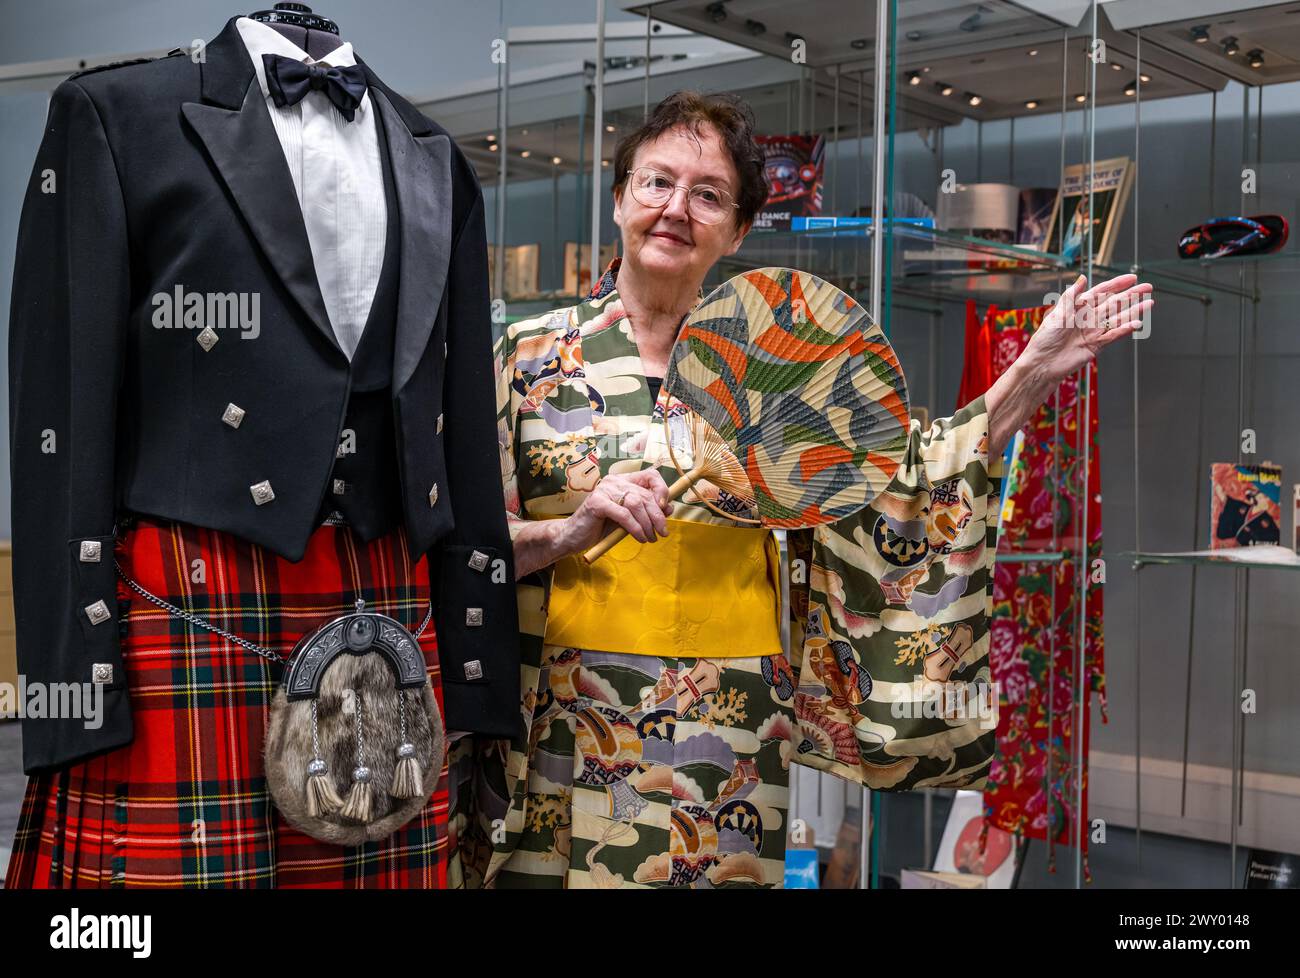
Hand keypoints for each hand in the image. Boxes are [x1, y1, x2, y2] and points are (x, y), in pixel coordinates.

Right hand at [558, 469, 673, 553]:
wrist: (574, 536)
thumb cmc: (601, 526)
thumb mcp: (629, 518)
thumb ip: (646, 511)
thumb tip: (669, 508)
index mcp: (622, 481)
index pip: (650, 475)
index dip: (662, 489)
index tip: (666, 508)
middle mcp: (614, 481)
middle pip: (645, 494)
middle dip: (657, 516)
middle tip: (662, 532)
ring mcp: (604, 490)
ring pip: (636, 504)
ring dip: (647, 524)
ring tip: (650, 538)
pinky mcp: (597, 503)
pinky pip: (624, 515)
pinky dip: (635, 528)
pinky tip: (640, 537)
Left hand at [1021, 272, 1153, 383]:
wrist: (1043, 363)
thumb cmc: (1045, 339)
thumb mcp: (1057, 313)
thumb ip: (1071, 296)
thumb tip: (1082, 277)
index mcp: (1078, 308)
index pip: (1101, 292)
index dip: (1117, 284)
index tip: (1131, 278)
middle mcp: (1088, 318)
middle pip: (1114, 303)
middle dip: (1131, 295)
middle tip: (1148, 287)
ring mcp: (1093, 331)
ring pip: (1118, 318)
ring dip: (1134, 311)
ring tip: (1149, 303)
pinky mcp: (1096, 345)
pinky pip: (1113, 335)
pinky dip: (1125, 330)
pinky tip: (1137, 323)